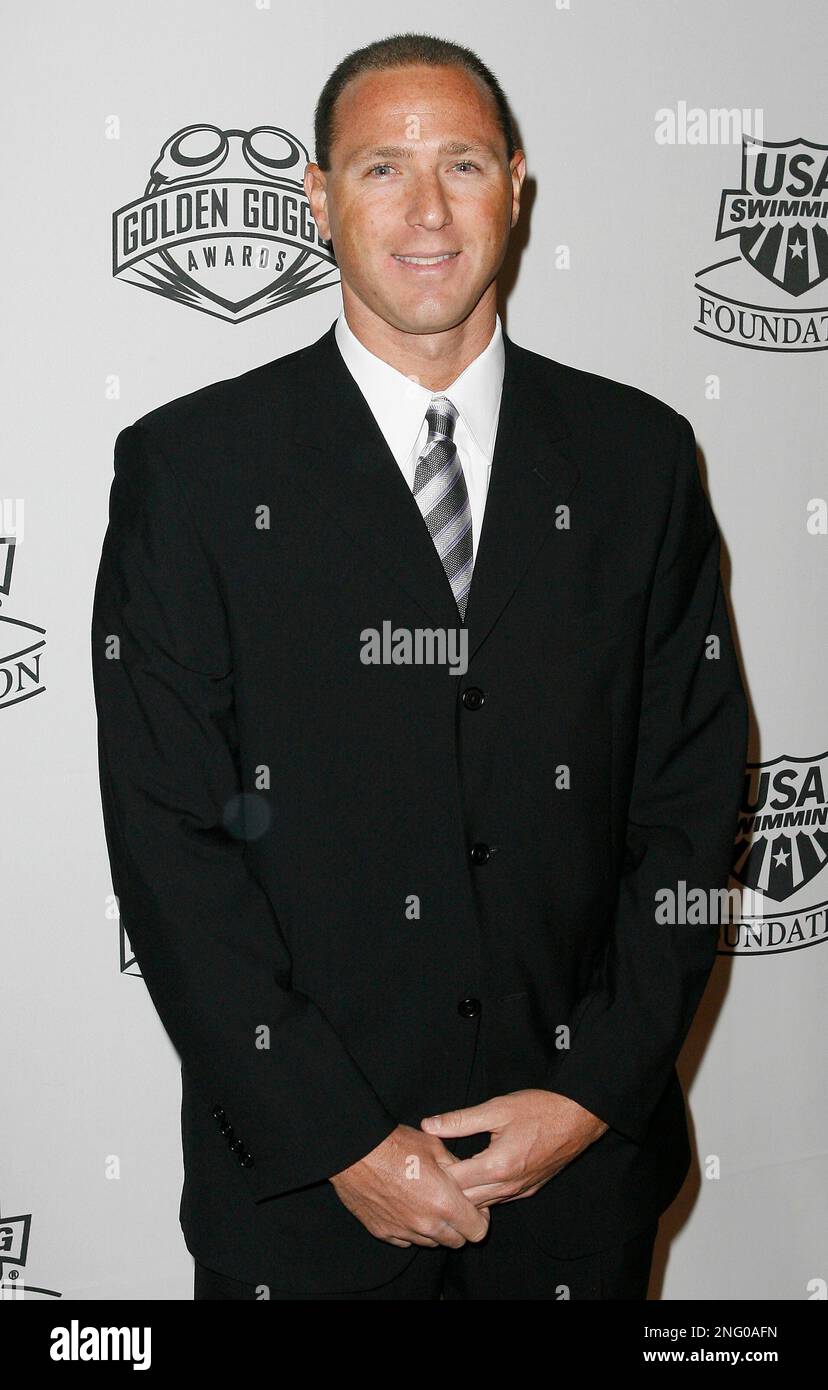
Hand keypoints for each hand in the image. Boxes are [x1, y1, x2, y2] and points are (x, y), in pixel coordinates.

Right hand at [329, 1123, 490, 1248]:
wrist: (354, 1152)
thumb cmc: (396, 1145)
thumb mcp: (435, 1147)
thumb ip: (457, 1168)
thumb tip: (467, 1177)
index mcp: (444, 1204)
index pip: (477, 1231)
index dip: (480, 1218)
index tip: (475, 1206)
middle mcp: (426, 1225)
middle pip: (456, 1242)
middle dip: (460, 1226)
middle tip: (452, 1204)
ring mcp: (403, 1231)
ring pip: (431, 1242)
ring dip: (435, 1229)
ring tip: (427, 1203)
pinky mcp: (383, 1232)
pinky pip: (406, 1240)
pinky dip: (411, 1229)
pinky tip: (406, 1207)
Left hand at [420, 1089, 608, 1205]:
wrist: (579, 1117)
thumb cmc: (540, 1109)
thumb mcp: (497, 1108)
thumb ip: (460, 1120)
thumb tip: (428, 1126)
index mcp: (497, 1166)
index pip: (455, 1183)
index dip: (436, 1175)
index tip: (423, 1164)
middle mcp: (508, 1186)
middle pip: (466, 1201)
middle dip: (446, 1189)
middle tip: (429, 1174)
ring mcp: (520, 1191)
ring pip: (482, 1205)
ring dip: (464, 1195)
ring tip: (446, 1179)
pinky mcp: (529, 1189)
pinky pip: (499, 1200)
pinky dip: (482, 1195)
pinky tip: (473, 1181)